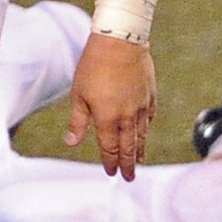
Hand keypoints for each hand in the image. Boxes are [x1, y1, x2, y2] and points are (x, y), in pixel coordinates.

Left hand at [65, 31, 155, 178]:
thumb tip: (71, 143)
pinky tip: (145, 133)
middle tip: (129, 178)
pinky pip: (150, 118)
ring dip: (140, 150)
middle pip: (129, 146)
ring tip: (140, 161)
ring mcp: (142, 106)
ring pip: (142, 134)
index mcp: (108, 118)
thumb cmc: (93, 67)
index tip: (112, 173)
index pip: (110, 148)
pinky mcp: (150, 95)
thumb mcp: (78, 95)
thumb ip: (78, 122)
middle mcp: (128, 116)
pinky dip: (147, 128)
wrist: (120, 43)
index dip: (111, 162)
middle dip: (128, 164)